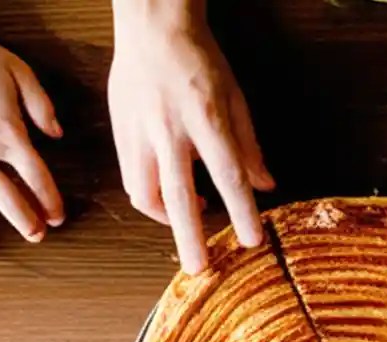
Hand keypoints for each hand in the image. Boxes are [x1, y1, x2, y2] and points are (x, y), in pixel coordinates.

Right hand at [0, 27, 63, 261]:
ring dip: (14, 221)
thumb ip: (41, 104)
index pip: (38, 175)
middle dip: (35, 216)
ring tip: (30, 237)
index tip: (58, 213)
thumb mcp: (17, 69)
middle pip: (18, 194)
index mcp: (9, 131)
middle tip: (44, 230)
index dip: (51, 198)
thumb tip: (57, 135)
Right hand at [109, 0, 272, 272]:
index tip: (252, 240)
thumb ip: (249, 146)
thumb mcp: (235, 98)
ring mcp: (139, 132)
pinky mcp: (120, 133)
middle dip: (188, 237)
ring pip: (144, 193)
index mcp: (205, 117)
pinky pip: (131, 179)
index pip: (227, 173)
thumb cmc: (199, 60)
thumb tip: (266, 185)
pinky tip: (167, 198)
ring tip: (186, 227)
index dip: (241, 210)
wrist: (152, 28)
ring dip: (165, 219)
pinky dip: (149, 197)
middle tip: (198, 268)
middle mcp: (169, 129)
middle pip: (179, 195)